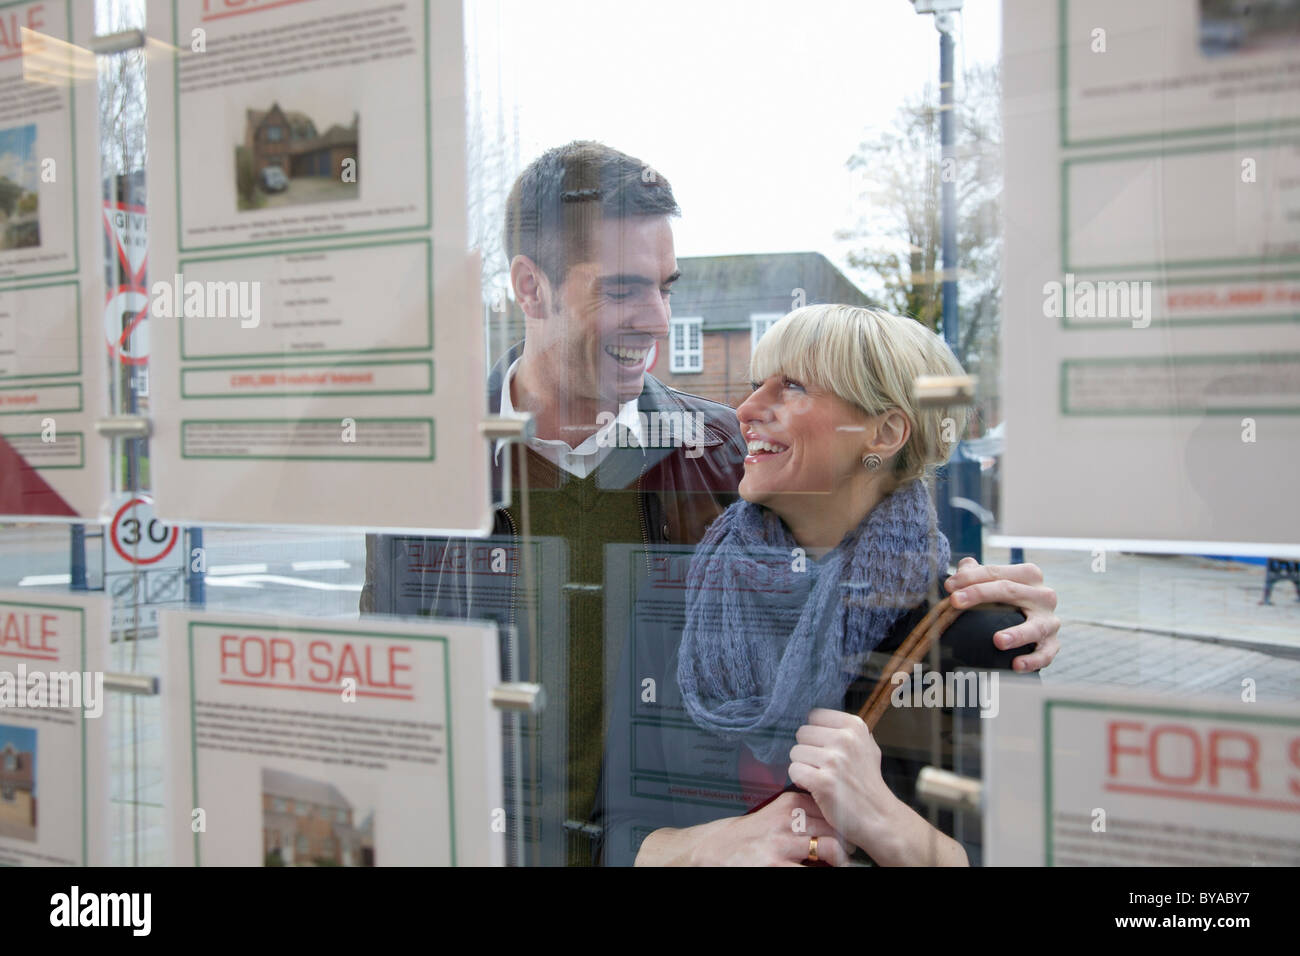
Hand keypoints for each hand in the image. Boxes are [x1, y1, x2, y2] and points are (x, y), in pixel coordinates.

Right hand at [634, 791, 853, 866]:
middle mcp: (786, 820)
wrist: (710, 851)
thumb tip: (831, 822)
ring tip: (841, 864)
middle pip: (834, 826)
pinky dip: (818, 871)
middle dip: (847, 841)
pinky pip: (808, 870)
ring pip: (828, 848)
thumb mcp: (771, 815)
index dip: (844, 821)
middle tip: (851, 852)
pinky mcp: (775, 865)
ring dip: (839, 859)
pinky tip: (817, 871)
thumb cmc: (743, 836)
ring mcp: (781, 844)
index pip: (829, 807)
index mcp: (787, 804)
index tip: (850, 831)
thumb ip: (798, 814)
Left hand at [788, 709, 967, 866]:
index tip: (826, 749)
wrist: (880, 817)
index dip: (816, 734)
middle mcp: (845, 739)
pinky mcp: (823, 782)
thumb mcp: (866, 746)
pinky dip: (800, 780)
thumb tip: (815, 717)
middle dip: (808, 750)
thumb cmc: (868, 782)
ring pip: (795, 752)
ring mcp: (834, 760)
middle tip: (823, 767)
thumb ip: (845, 730)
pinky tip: (816, 787)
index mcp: (855, 726)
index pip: (814, 716)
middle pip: (802, 733)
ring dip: (804, 766)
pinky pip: (794, 770)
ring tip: (822, 777)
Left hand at [944, 556, 1060, 670]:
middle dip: (980, 594)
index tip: (948, 586)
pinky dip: (1033, 660)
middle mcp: (1044, 595)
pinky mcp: (1053, 644)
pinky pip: (1046, 654)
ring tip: (998, 641)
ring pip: (1036, 626)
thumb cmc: (1005, 599)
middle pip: (1010, 591)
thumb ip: (974, 573)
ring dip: (1017, 634)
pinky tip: (1016, 665)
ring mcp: (1050, 621)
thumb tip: (959, 570)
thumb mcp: (992, 582)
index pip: (996, 572)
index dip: (970, 577)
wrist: (1032, 624)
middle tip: (955, 602)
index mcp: (1029, 575)